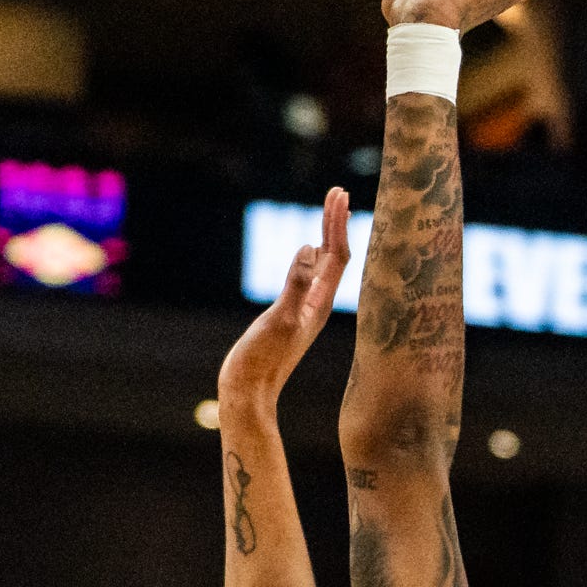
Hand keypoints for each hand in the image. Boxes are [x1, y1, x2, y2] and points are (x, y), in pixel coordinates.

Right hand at [219, 188, 349, 410]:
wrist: (249, 393)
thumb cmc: (262, 360)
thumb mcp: (280, 319)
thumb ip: (296, 285)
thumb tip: (311, 248)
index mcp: (318, 303)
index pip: (336, 255)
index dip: (338, 223)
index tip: (338, 195)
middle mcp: (317, 305)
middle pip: (334, 256)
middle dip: (336, 223)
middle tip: (337, 193)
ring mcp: (304, 311)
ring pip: (324, 267)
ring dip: (327, 237)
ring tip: (331, 214)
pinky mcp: (289, 317)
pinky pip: (308, 279)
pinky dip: (310, 257)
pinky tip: (307, 253)